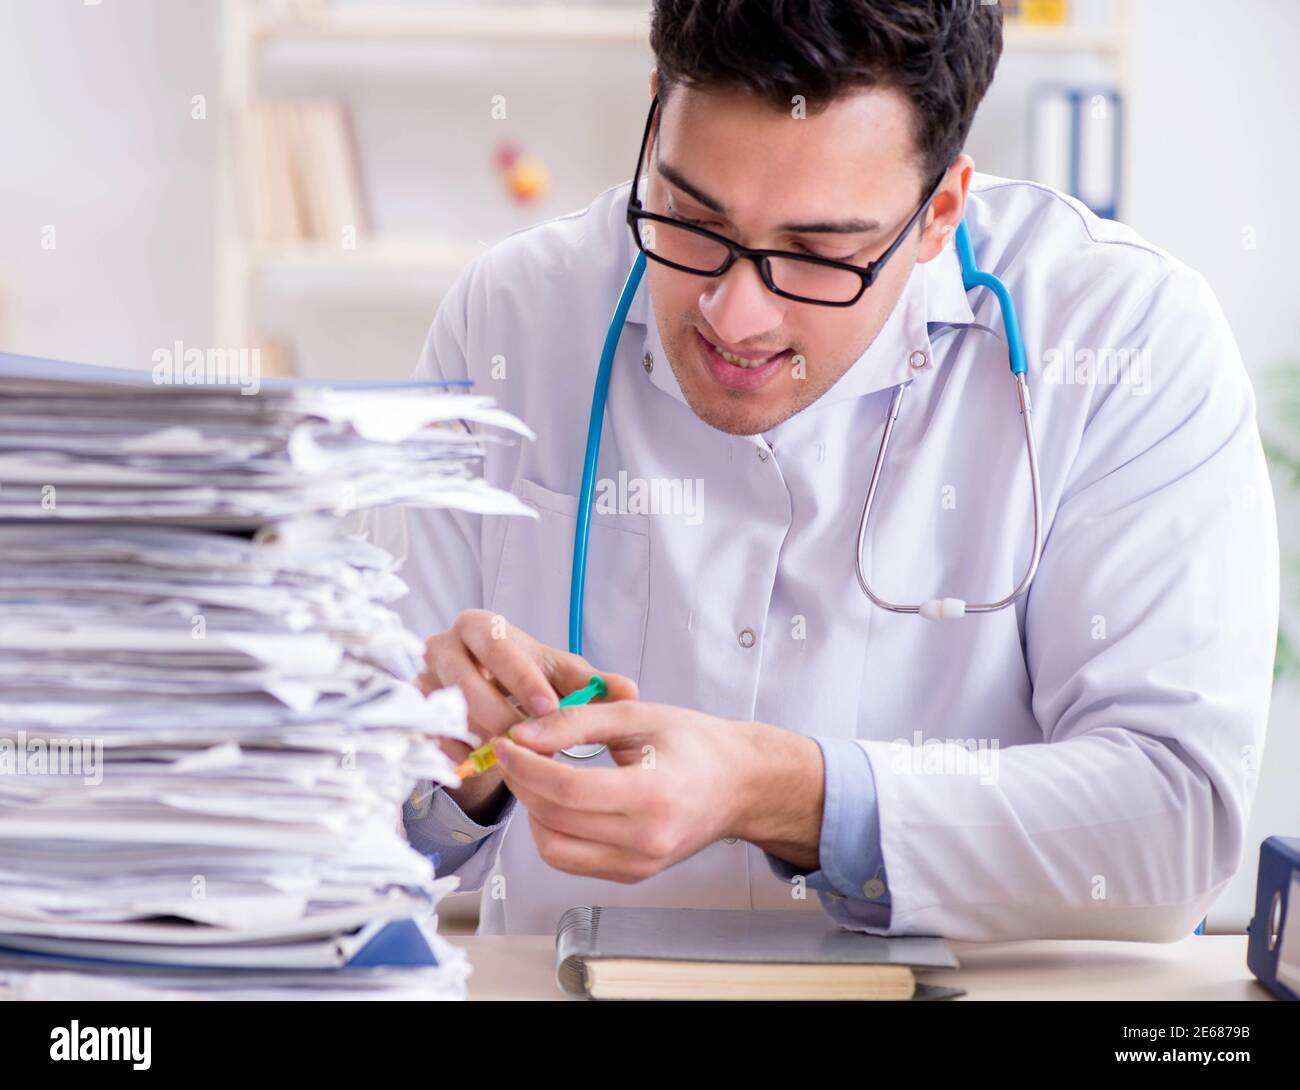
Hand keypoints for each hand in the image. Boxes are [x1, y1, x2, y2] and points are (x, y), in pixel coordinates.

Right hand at [415, 609, 637, 821]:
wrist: (485, 696)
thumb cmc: (526, 679)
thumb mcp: (558, 676)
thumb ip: (591, 683)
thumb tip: (630, 690)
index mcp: (480, 627)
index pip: (498, 646)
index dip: (523, 678)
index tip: (550, 707)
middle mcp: (442, 647)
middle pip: (465, 681)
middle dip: (500, 714)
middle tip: (531, 742)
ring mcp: (420, 681)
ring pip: (447, 714)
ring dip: (482, 738)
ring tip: (514, 756)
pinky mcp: (409, 713)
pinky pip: (430, 739)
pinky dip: (459, 756)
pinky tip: (485, 766)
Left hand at [493, 701, 824, 881]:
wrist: (740, 783)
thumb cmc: (697, 744)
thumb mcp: (637, 716)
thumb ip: (577, 722)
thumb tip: (523, 735)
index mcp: (652, 795)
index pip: (566, 789)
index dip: (525, 766)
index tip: (506, 743)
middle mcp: (646, 840)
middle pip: (554, 819)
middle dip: (523, 783)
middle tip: (514, 752)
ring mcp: (639, 864)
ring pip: (554, 849)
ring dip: (533, 811)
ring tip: (536, 776)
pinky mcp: (632, 874)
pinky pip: (572, 860)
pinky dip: (553, 831)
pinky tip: (558, 799)